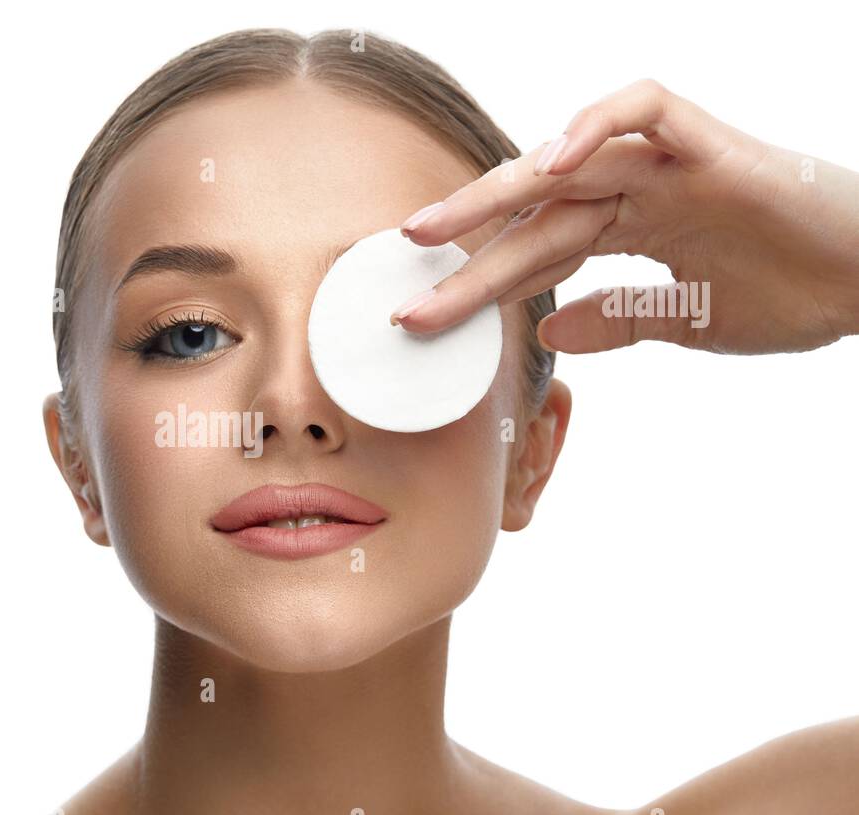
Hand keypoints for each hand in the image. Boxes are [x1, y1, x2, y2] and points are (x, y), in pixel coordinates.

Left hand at [392, 79, 858, 354]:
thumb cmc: (793, 291)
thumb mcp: (686, 319)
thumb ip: (619, 319)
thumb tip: (551, 328)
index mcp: (629, 229)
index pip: (535, 250)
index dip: (479, 280)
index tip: (422, 313)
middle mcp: (638, 189)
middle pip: (531, 207)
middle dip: (463, 239)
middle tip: (397, 267)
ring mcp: (670, 163)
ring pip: (565, 160)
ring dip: (495, 191)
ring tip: (434, 229)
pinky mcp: (710, 143)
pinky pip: (644, 109)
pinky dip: (594, 126)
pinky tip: (546, 166)